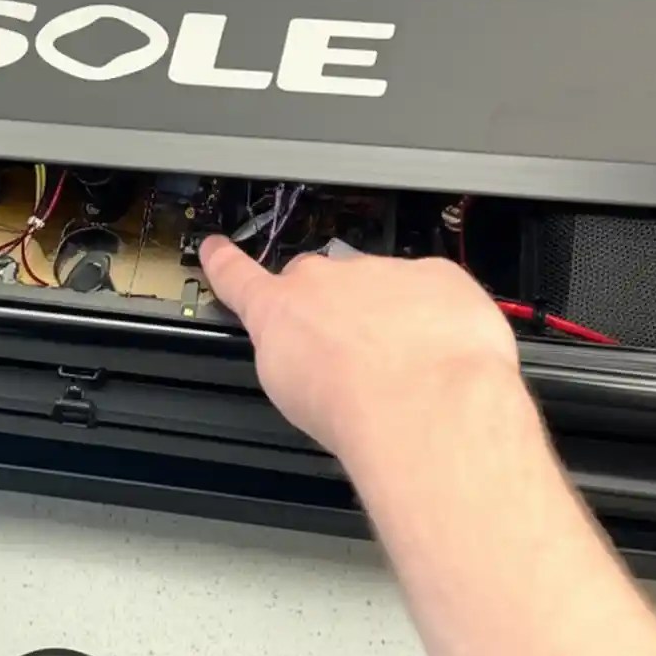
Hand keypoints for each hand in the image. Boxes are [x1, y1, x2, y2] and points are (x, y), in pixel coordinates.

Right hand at [199, 237, 518, 459]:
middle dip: (332, 308)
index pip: (239, 278)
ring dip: (388, 316)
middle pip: (321, 282)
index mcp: (280, 309)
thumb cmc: (352, 406)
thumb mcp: (290, 392)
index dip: (225, 262)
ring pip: (382, 285)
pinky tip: (439, 351)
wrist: (423, 402)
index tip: (217, 249)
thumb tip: (305, 362)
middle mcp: (327, 280)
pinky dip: (435, 314)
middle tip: (349, 353)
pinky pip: (431, 287)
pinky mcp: (434, 274)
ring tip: (402, 367)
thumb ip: (291, 357)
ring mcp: (382, 272)